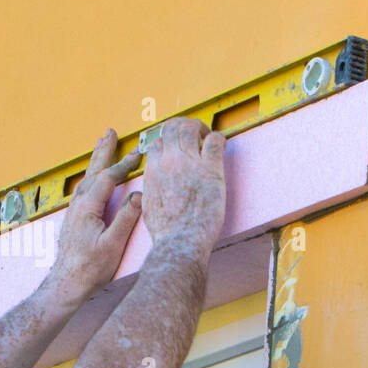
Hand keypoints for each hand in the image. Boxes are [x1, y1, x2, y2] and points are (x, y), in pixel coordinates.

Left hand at [46, 129, 143, 303]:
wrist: (66, 285)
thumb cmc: (89, 269)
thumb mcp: (113, 244)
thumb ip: (126, 218)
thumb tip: (139, 195)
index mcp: (88, 208)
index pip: (108, 178)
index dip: (124, 164)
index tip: (137, 154)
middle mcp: (78, 206)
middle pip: (93, 172)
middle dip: (103, 152)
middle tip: (108, 133)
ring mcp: (74, 213)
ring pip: (87, 180)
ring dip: (96, 162)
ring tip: (102, 148)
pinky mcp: (74, 220)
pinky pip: (84, 190)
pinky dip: (92, 178)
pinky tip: (94, 180)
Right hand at [141, 117, 226, 252]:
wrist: (180, 241)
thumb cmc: (166, 232)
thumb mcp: (148, 208)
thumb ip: (149, 193)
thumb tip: (148, 193)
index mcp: (153, 171)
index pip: (156, 143)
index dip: (166, 141)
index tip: (175, 147)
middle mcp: (169, 162)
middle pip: (172, 127)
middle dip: (182, 126)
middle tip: (192, 134)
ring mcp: (190, 163)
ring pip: (190, 128)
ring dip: (199, 127)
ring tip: (205, 136)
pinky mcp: (211, 169)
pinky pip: (215, 141)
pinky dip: (218, 138)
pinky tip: (220, 145)